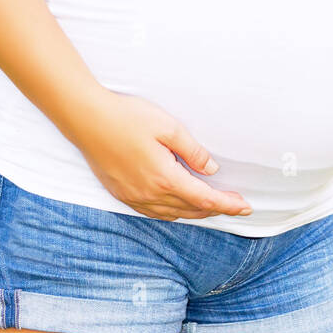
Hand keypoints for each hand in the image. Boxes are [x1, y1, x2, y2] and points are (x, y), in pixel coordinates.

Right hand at [72, 89, 252, 220]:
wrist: (86, 119)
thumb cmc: (127, 117)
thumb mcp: (168, 127)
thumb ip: (193, 151)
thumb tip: (212, 170)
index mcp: (164, 178)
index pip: (204, 199)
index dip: (228, 205)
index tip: (246, 207)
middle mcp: (149, 194)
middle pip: (191, 210)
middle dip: (216, 209)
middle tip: (235, 205)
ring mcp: (133, 197)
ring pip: (172, 215)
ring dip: (195, 212)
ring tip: (211, 205)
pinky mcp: (121, 194)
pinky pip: (154, 212)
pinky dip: (172, 212)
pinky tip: (177, 205)